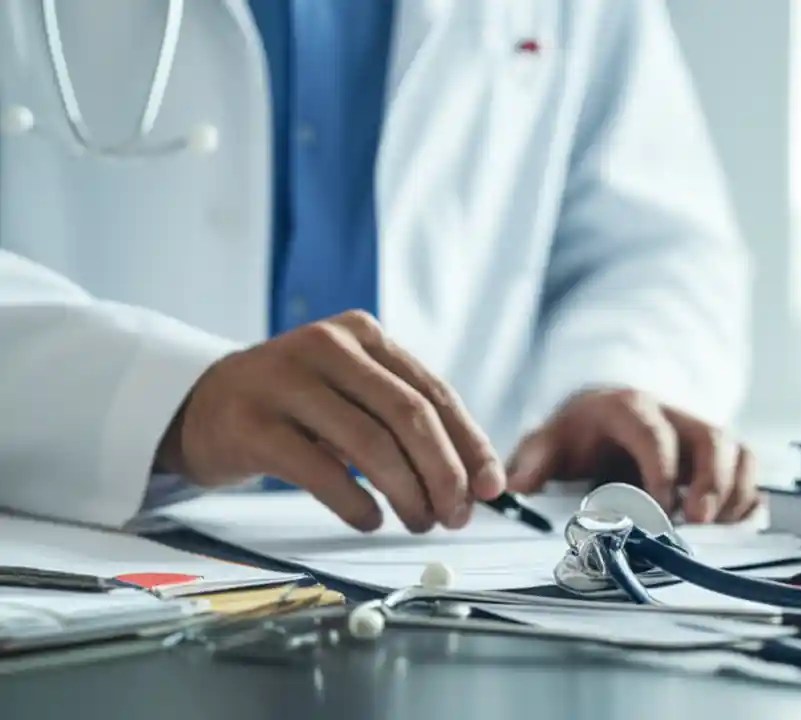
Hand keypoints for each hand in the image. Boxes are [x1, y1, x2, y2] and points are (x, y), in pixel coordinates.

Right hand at [155, 310, 505, 532]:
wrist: (198, 405)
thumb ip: (407, 422)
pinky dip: (355, 503)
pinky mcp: (251, 423)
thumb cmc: (295, 408)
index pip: (434, 392)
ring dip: (406, 493)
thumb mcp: (351, 393)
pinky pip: (319, 470)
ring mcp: (284, 380)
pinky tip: (371, 521)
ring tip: (419, 523)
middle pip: (408, 415)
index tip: (493, 488)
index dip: (470, 444)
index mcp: (363, 334)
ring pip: (369, 444)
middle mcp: (327, 346)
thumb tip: (476, 481)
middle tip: (457, 516)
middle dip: (444, 474)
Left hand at [507, 388, 757, 522]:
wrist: (605, 416)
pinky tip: (732, 526)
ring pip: (738, 452)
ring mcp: (700, 435)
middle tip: (700, 521)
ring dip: (735, 492)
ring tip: (718, 529)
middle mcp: (674, 416)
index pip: (654, 432)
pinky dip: (747, 499)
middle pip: (711, 438)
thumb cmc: (580, 433)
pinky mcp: (718, 455)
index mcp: (630, 408)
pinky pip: (749, 471)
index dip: (661, 470)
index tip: (659, 509)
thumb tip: (517, 484)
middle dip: (712, 481)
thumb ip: (533, 460)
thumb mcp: (549, 440)